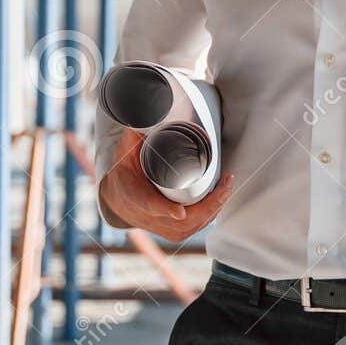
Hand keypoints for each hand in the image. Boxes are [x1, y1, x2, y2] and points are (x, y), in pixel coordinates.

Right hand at [98, 127, 234, 241]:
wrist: (118, 200)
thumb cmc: (124, 173)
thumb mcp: (124, 151)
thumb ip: (135, 134)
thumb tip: (147, 112)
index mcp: (133, 196)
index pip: (148, 205)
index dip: (164, 210)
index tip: (179, 212)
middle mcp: (148, 217)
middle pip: (181, 221)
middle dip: (207, 205)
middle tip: (225, 183)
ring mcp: (161, 227)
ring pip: (191, 226)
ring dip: (213, 208)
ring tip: (227, 185)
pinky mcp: (173, 232)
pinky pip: (195, 227)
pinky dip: (210, 215)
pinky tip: (222, 199)